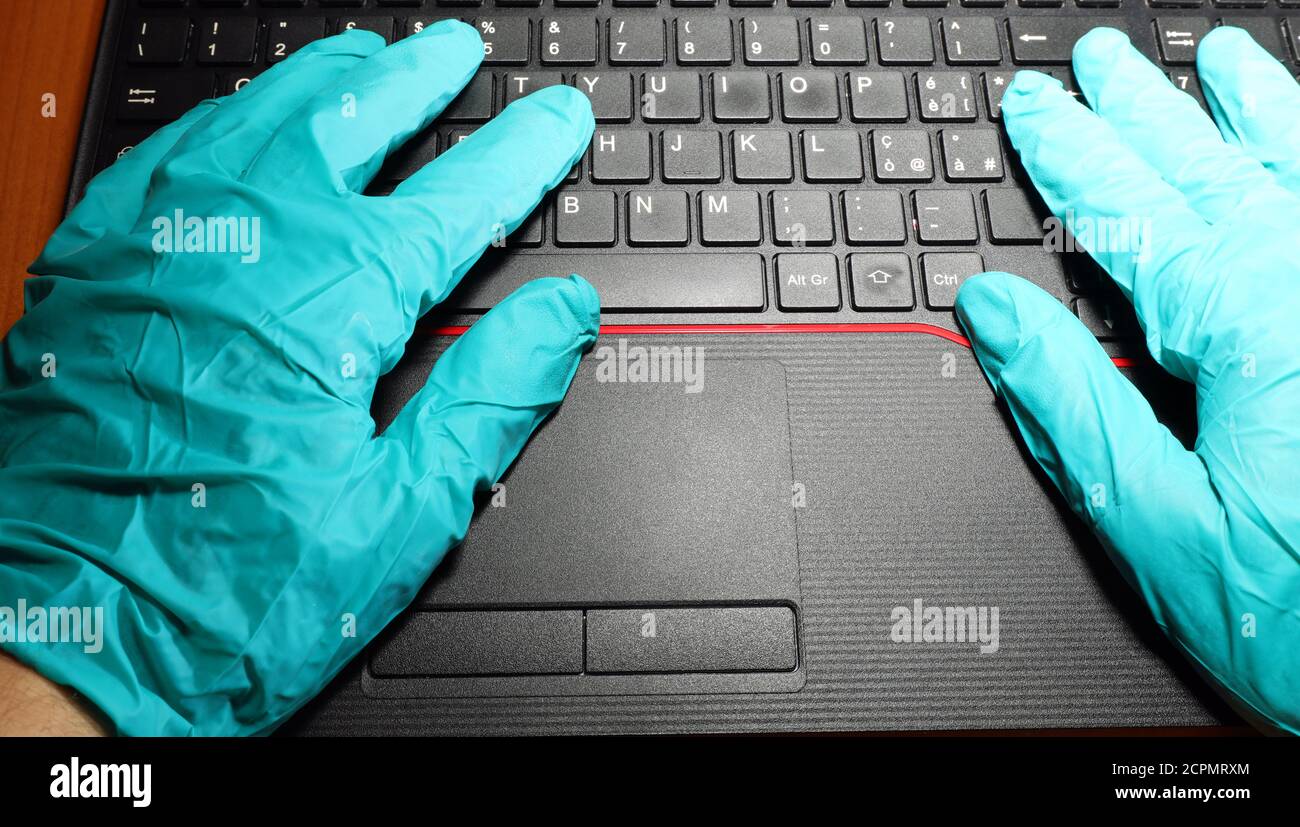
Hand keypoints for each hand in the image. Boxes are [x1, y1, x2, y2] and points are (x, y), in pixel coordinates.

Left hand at [0, 22, 597, 734]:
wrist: (58, 634)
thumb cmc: (222, 591)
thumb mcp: (397, 514)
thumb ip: (488, 399)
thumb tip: (559, 315)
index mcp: (329, 305)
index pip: (456, 199)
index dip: (521, 154)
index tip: (557, 120)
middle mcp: (240, 249)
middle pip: (352, 122)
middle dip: (420, 80)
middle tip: (461, 53)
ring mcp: (155, 247)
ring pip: (255, 118)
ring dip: (324, 81)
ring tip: (369, 58)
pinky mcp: (90, 270)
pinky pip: (164, 155)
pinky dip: (221, 122)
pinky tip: (242, 120)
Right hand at [956, 27, 1299, 733]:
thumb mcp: (1162, 531)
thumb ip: (1075, 409)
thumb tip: (997, 316)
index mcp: (1258, 336)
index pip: (1139, 218)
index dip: (1076, 156)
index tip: (1035, 106)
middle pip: (1220, 176)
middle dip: (1149, 111)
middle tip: (1101, 59)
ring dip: (1254, 111)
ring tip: (1219, 59)